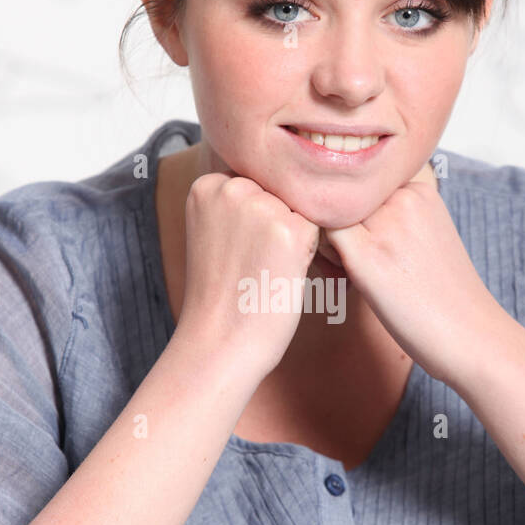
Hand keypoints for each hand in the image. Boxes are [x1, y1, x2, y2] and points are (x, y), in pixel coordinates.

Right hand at [175, 172, 320, 378]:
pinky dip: (309, 253)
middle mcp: (231, 187)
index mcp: (207, 185)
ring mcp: (261, 206)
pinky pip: (317, 229)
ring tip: (267, 270)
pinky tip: (283, 274)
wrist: (220, 341)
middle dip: (278, 224)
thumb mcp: (214, 232)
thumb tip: (285, 182)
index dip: (256, 220)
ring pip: (299, 209)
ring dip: (295, 238)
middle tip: (253, 264)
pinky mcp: (290, 229)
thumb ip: (237, 202)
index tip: (237, 251)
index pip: (257, 184)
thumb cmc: (221, 293)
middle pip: (280, 192)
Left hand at [322, 160, 506, 388]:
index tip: (364, 243)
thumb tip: (348, 213)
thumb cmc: (446, 296)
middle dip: (339, 225)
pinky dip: (324, 255)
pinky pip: (323, 235)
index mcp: (419, 189)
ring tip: (351, 274)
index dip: (355, 213)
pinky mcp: (367, 255)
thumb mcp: (429, 236)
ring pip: (329, 213)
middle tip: (351, 263)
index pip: (363, 184)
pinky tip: (345, 279)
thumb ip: (395, 216)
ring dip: (328, 241)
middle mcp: (403, 197)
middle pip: (344, 197)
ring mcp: (386, 224)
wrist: (470, 334)